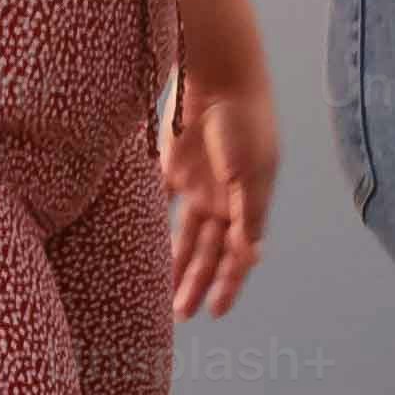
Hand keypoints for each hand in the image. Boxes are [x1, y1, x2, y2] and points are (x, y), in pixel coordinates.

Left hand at [165, 57, 277, 317]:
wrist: (219, 78)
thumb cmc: (243, 122)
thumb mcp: (249, 172)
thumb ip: (247, 215)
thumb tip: (252, 257)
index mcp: (247, 202)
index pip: (239, 253)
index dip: (229, 283)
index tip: (216, 313)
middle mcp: (223, 200)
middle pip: (209, 250)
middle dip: (198, 282)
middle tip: (181, 315)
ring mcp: (198, 185)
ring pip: (184, 236)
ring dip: (176, 264)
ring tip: (161, 294)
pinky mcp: (172, 168)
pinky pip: (161, 207)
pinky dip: (154, 229)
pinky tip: (142, 252)